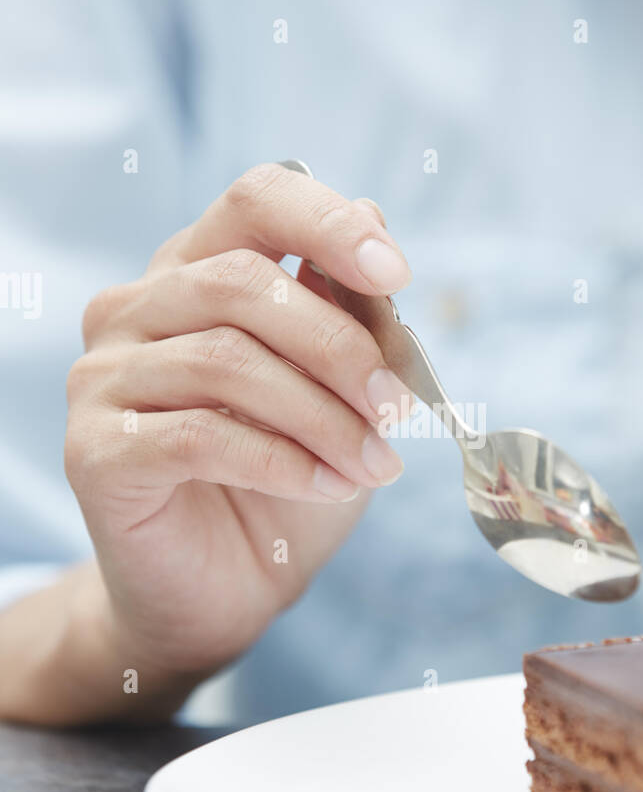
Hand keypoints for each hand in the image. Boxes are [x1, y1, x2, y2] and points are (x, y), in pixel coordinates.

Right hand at [62, 163, 411, 706]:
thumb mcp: (340, 395)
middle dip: (340, 346)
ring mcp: (103, 376)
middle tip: (397, 408)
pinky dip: (282, 460)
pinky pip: (199, 435)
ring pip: (226, 361)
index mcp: (194, 273)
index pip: (254, 200)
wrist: (220, 591)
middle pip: (243, 283)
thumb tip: (375, 218)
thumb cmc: (283, 483)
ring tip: (375, 464)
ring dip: (323, 416)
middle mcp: (135, 308)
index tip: (396, 273)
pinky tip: (328, 486)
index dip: (328, 223)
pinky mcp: (95, 449)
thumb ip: (350, 314)